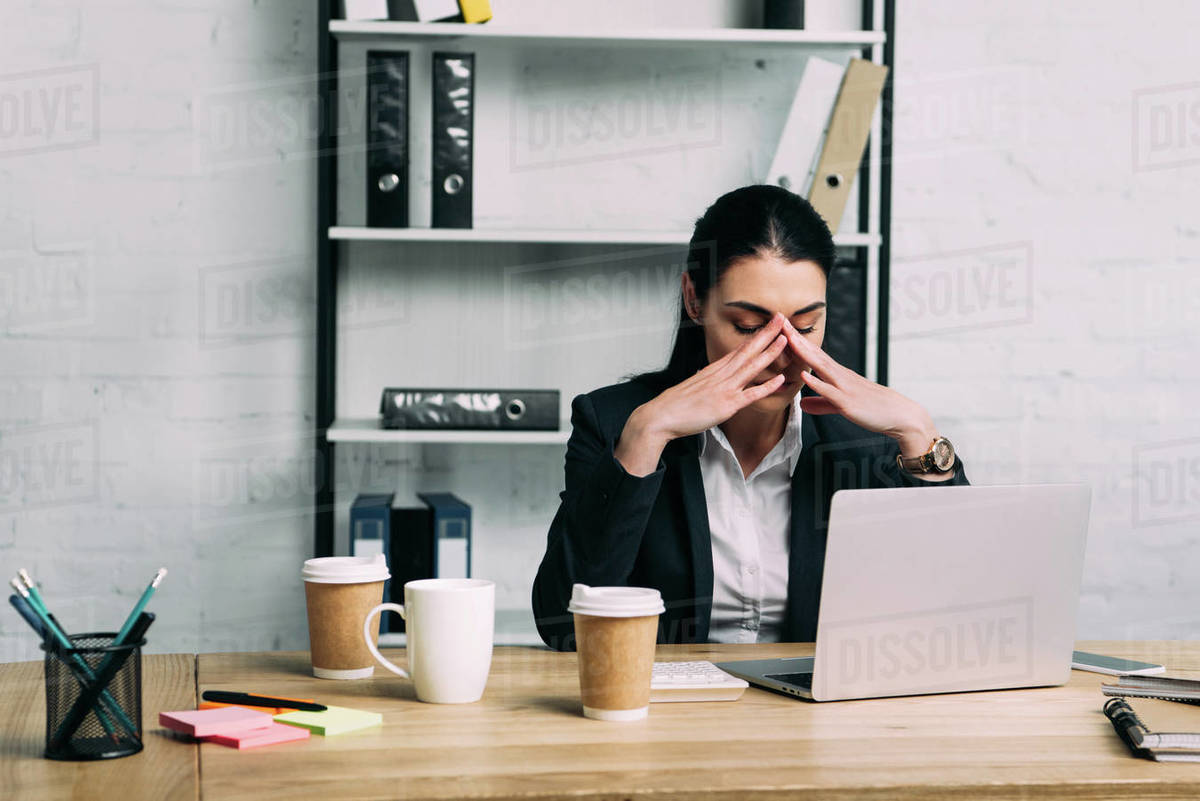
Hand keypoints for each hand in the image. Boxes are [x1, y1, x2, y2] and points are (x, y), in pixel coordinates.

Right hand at [614, 314, 788, 474]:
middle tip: (781, 318)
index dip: (755, 336)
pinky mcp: (726, 405)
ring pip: (751, 366)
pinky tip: (779, 379)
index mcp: (713, 370)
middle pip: (747, 350)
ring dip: (769, 352)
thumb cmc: (674, 403)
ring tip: (785, 339)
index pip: (739, 349)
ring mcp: (724, 388)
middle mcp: (721, 375)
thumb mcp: (692, 385)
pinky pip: (750, 394)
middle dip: (766, 333)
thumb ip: (704, 379)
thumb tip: (706, 374)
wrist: (660, 415)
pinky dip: (766, 386)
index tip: (768, 325)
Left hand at [781, 319, 940, 458]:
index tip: (782, 327)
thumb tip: (802, 403)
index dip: (797, 341)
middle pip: (815, 353)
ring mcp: (844, 387)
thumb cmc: (873, 409)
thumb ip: (821, 403)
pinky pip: (830, 391)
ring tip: (788, 338)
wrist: (900, 416)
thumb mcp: (842, 405)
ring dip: (804, 352)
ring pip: (821, 367)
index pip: (814, 354)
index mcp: (838, 375)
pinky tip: (803, 376)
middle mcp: (841, 376)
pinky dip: (816, 383)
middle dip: (796, 338)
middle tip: (779, 321)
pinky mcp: (848, 402)